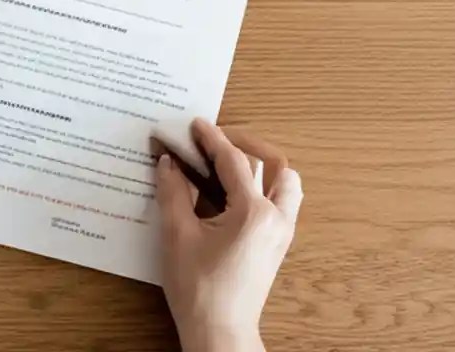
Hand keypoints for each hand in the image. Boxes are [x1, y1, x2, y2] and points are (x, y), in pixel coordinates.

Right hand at [155, 119, 303, 351]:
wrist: (219, 330)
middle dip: (247, 144)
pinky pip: (282, 202)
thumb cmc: (199, 290)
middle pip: (276, 163)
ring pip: (287, 183)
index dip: (212, 138)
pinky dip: (265, 186)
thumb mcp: (177, 236)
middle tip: (218, 140)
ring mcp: (282, 232)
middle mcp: (276, 218)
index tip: (196, 125)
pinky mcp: (278, 244)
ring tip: (232, 161)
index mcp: (253, 213)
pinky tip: (237, 190)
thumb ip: (172, 193)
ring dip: (264, 165)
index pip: (234, 162)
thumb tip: (167, 164)